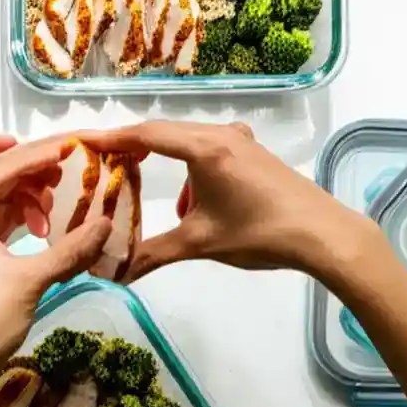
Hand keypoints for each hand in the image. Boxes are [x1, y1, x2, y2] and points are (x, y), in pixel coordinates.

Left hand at [0, 131, 112, 382]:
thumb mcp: (31, 282)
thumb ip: (70, 250)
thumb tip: (107, 223)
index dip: (35, 152)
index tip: (71, 149)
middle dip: (20, 159)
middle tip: (59, 167)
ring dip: (26, 190)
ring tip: (59, 207)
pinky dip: (23, 216)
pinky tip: (48, 230)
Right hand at [94, 120, 380, 282]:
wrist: (323, 235)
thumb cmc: (259, 233)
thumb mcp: (200, 244)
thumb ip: (152, 254)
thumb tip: (115, 273)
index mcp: (204, 148)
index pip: (145, 135)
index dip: (111, 138)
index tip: (83, 142)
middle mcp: (220, 135)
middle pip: (164, 133)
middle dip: (132, 149)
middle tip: (102, 164)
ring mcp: (240, 141)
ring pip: (187, 142)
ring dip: (164, 161)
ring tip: (148, 190)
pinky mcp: (253, 154)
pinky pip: (207, 150)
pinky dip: (188, 166)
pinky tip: (193, 199)